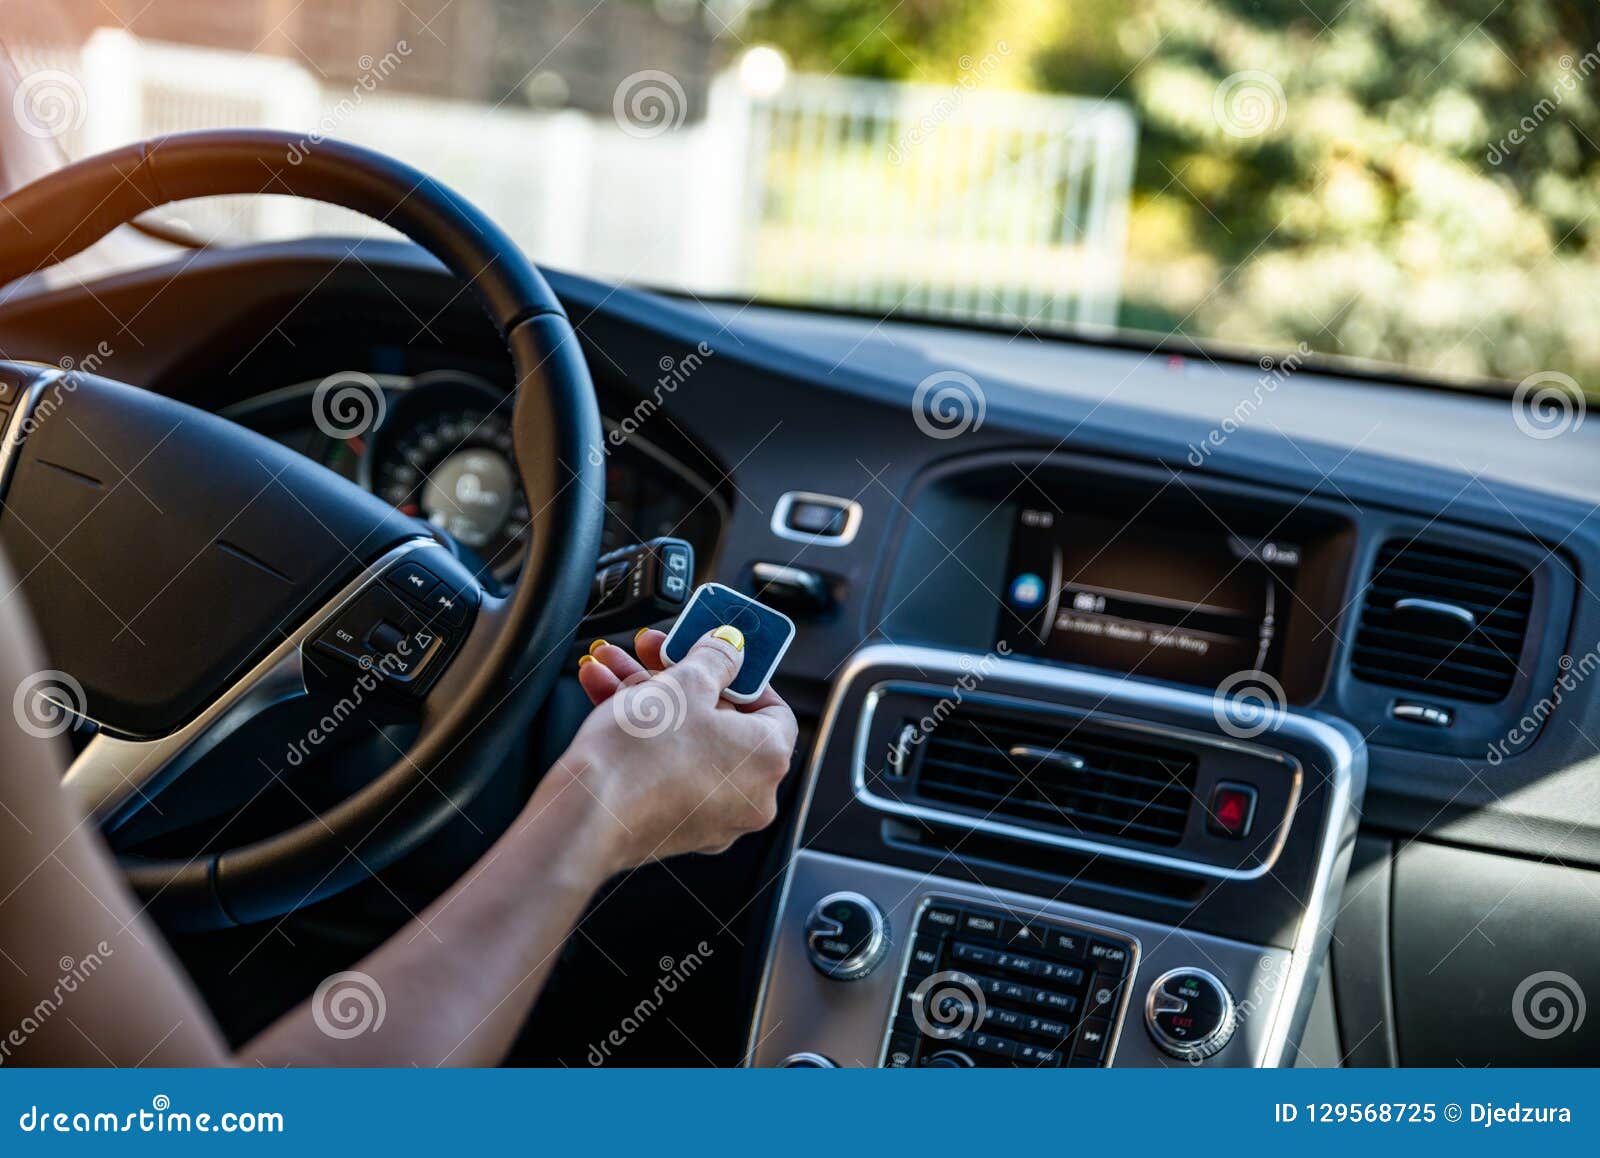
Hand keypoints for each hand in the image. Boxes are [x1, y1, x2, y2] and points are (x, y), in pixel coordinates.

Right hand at [548, 625, 798, 873]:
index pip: (772, 706)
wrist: (585, 818)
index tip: (714, 654)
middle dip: (678, 677)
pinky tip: (605, 697)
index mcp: (768, 759)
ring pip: (684, 739)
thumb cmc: (641, 756)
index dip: (741, 674)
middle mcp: (748, 796)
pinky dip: (641, 734)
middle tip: (652, 653)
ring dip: (647, 697)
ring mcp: (710, 816)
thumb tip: (730, 649)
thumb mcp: (685, 683)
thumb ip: (716, 659)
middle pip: (719, 719)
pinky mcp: (672, 825)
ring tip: (612, 668)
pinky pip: (665, 767)